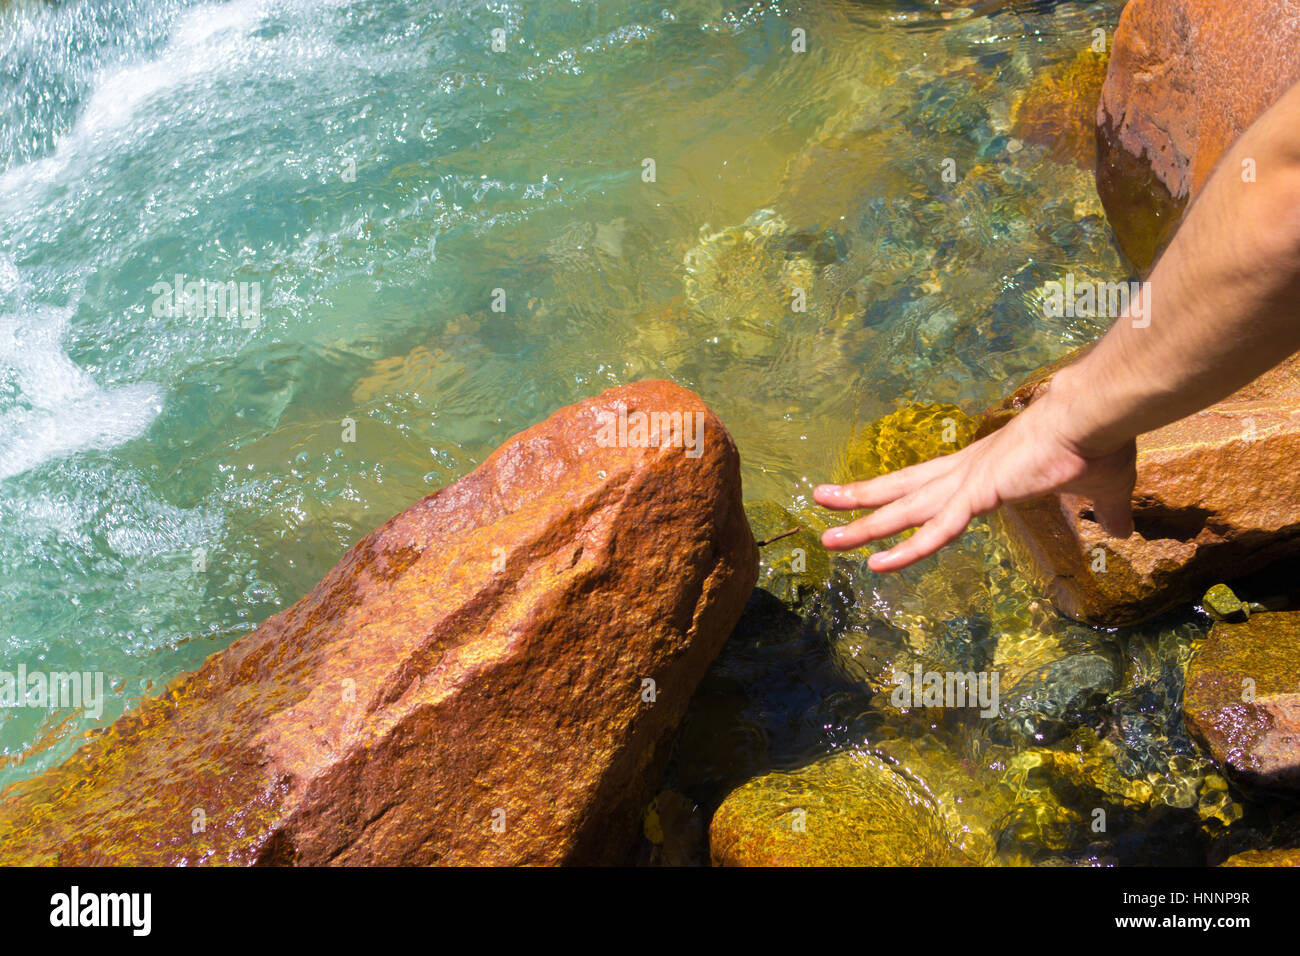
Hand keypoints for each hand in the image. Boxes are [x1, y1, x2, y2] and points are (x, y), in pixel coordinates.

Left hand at [812, 397, 1137, 571]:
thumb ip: (1105, 513)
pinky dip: (906, 549)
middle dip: (860, 501)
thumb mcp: (1101, 490)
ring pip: (903, 512)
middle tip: (821, 504)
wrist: (1095, 416)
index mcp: (981, 468)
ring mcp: (966, 484)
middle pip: (899, 492)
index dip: (895, 491)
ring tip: (825, 536)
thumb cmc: (1095, 443)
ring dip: (863, 527)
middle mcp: (963, 473)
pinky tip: (877, 563)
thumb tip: (1125, 531)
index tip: (867, 496)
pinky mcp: (977, 495)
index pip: (926, 483)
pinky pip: (935, 531)